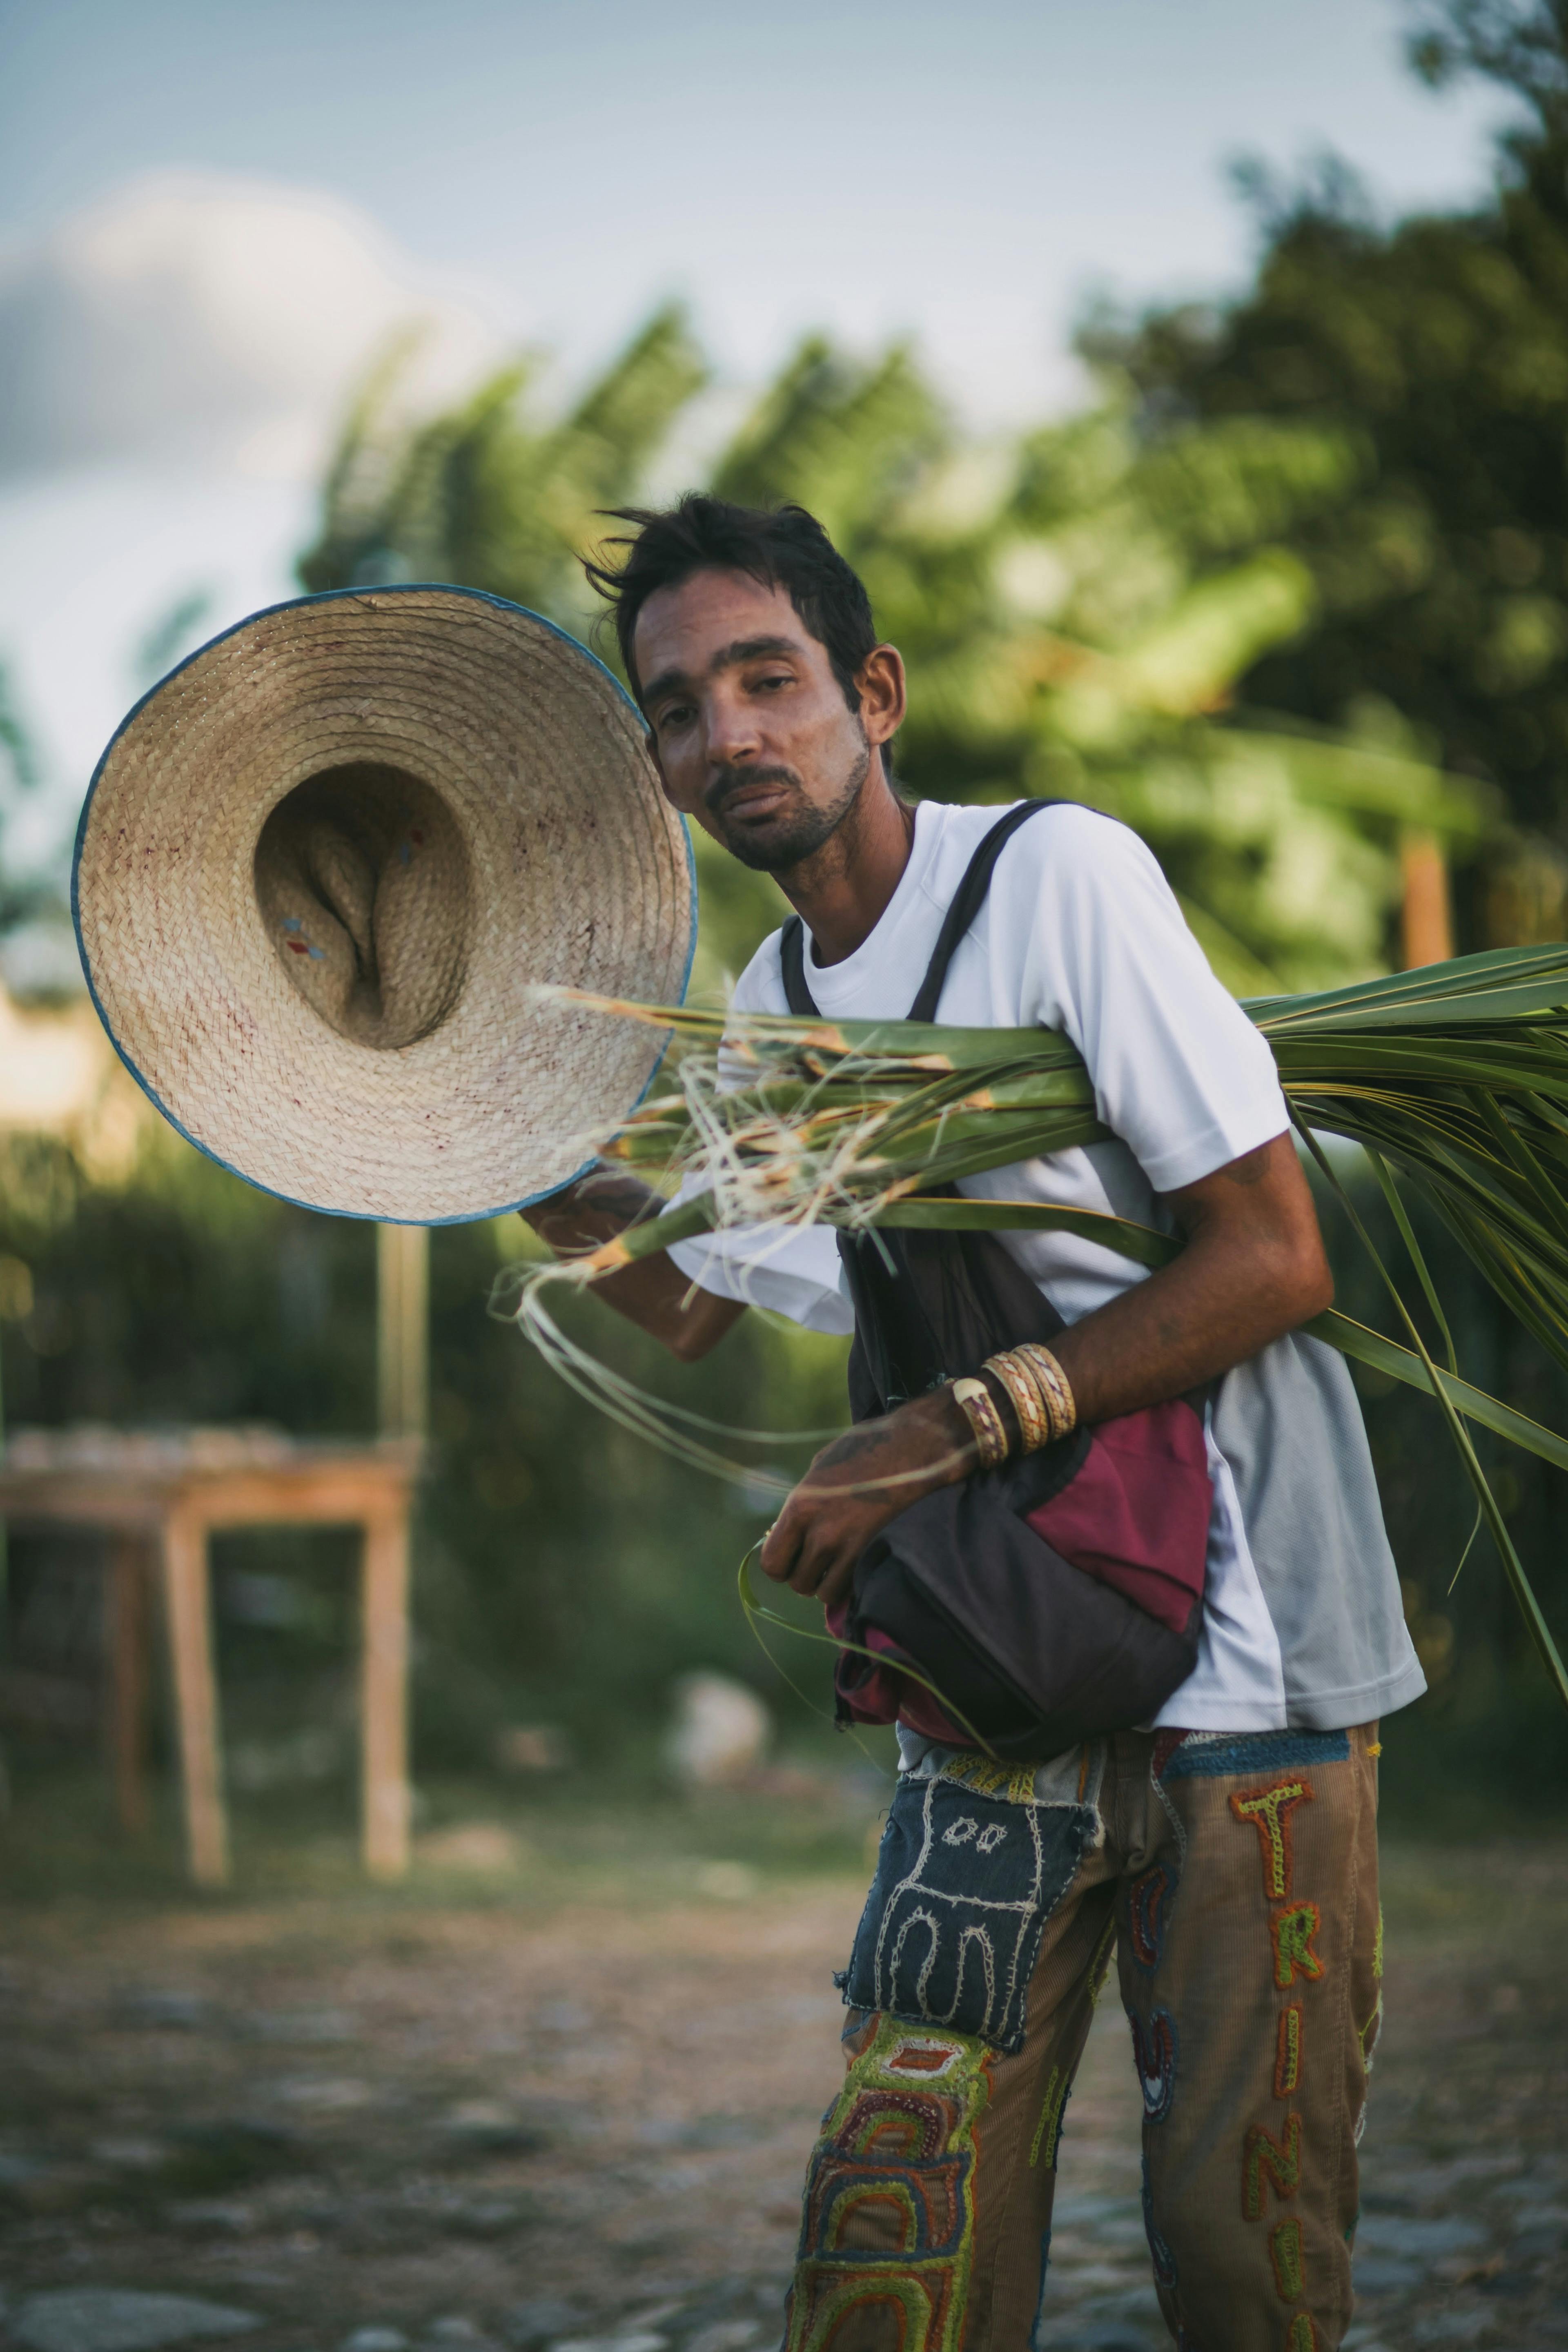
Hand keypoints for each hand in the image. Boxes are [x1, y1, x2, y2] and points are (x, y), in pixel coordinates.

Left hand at [759, 1387, 975, 1612]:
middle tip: (818, 1559)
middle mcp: (820, 1532)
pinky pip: (849, 1590)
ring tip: (837, 1563)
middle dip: (805, 1574)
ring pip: (823, 1592)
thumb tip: (787, 1533)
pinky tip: (855, 1563)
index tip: (793, 1555)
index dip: (781, 1564)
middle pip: (797, 1582)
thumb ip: (801, 1505)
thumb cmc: (863, 1451)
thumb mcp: (818, 1470)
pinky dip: (849, 1585)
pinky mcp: (873, 1553)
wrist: (910, 1449)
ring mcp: (848, 1546)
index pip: (771, 1564)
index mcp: (799, 1507)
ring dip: (827, 1583)